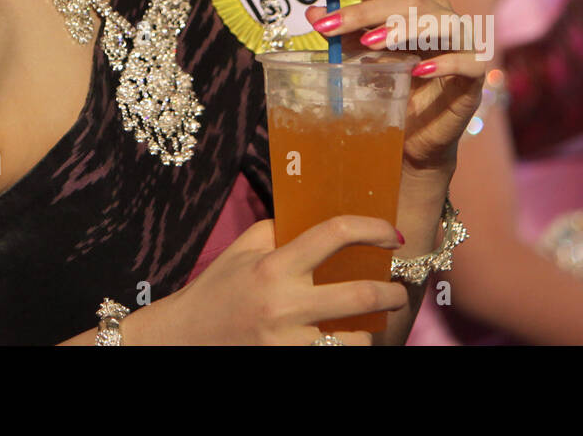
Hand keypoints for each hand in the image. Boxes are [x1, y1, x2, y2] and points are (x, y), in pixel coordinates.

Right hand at [131, 217, 406, 344]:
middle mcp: (284, 305)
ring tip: (371, 321)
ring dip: (370, 329)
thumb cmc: (218, 289)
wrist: (185, 339)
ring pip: (355, 339)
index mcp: (274, 266)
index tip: (390, 233)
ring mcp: (288, 342)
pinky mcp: (289, 365)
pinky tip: (344, 338)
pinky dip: (346, 348)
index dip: (370, 228)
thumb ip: (281, 230)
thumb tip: (322, 218)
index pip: (333, 235)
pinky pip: (334, 357)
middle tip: (397, 289)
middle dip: (391, 292)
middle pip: (359, 295)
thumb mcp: (244, 250)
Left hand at [307, 0, 485, 173]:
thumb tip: (313, 12)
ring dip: (402, 29)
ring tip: (368, 42)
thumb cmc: (392, 86)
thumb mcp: (362, 56)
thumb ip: (344, 33)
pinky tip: (416, 71)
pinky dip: (442, 63)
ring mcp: (463, 42)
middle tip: (329, 24)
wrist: (414, 136)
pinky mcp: (476, 74)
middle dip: (365, 9)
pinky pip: (466, 62)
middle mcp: (443, 14)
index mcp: (418, 1)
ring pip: (439, 21)